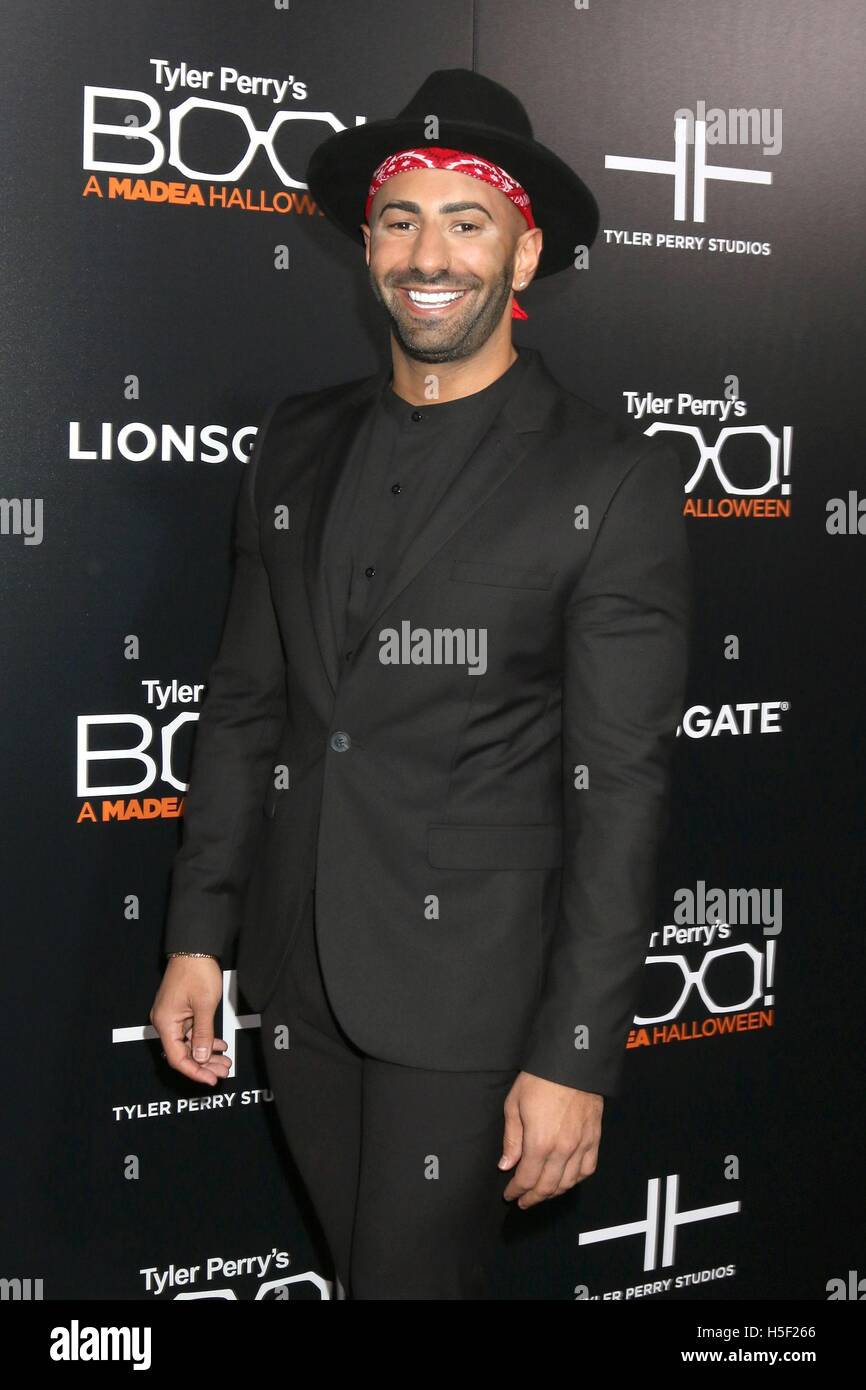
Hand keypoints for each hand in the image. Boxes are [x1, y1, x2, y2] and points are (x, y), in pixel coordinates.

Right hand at [150, 957, 231, 1085]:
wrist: (194, 949)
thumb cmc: (197, 972)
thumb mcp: (204, 1005)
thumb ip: (203, 1034)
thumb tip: (201, 1058)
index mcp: (165, 1023)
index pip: (177, 1058)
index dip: (194, 1071)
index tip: (210, 1079)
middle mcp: (164, 1022)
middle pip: (182, 1053)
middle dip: (203, 1064)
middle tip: (223, 1071)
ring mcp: (171, 1017)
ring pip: (188, 1044)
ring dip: (206, 1054)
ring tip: (225, 1062)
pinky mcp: (179, 1012)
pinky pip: (190, 1033)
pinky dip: (204, 1040)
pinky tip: (219, 1046)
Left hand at [498, 1071, 602, 1207]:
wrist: (572, 1062)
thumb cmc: (539, 1079)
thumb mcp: (514, 1105)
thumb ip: (511, 1139)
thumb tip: (506, 1164)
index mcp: (539, 1143)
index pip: (526, 1179)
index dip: (516, 1190)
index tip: (509, 1194)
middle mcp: (562, 1150)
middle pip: (547, 1186)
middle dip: (532, 1197)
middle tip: (523, 1201)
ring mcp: (581, 1145)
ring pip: (568, 1183)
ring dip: (553, 1192)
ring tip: (542, 1193)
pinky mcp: (594, 1138)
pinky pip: (588, 1169)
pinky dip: (576, 1180)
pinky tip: (567, 1180)